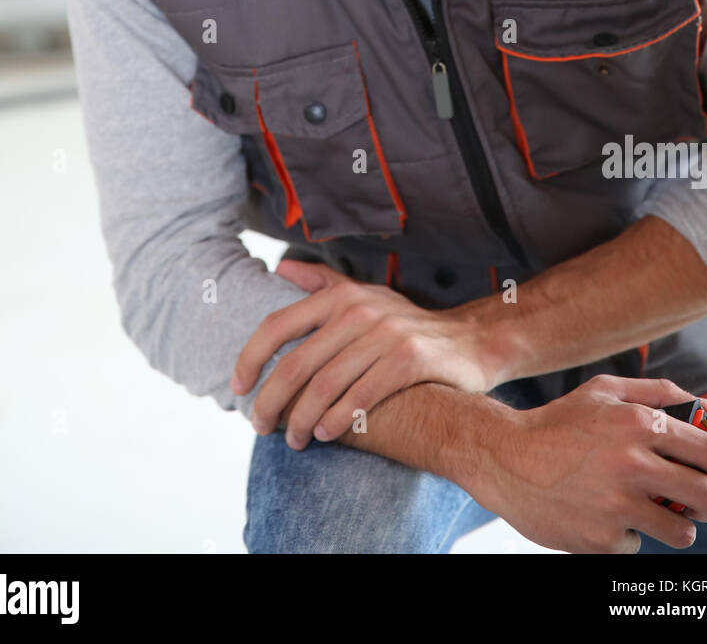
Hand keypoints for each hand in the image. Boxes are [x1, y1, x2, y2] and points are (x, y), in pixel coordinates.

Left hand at [231, 259, 504, 448]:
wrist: (469, 340)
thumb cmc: (406, 324)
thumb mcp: (365, 294)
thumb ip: (322, 282)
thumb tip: (280, 267)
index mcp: (340, 295)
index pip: (277, 325)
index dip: (250, 358)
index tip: (237, 388)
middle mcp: (359, 310)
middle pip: (296, 362)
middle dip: (271, 401)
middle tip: (260, 427)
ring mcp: (386, 333)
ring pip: (326, 385)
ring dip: (301, 419)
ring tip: (293, 439)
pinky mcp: (410, 359)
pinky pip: (362, 395)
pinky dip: (339, 419)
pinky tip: (327, 433)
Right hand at [461, 374, 706, 554]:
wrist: (505, 458)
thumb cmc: (558, 422)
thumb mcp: (604, 391)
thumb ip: (657, 392)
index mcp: (640, 424)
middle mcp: (633, 464)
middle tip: (693, 500)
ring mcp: (618, 505)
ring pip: (682, 532)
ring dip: (672, 524)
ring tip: (648, 510)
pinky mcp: (601, 538)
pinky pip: (637, 545)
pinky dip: (624, 533)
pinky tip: (600, 513)